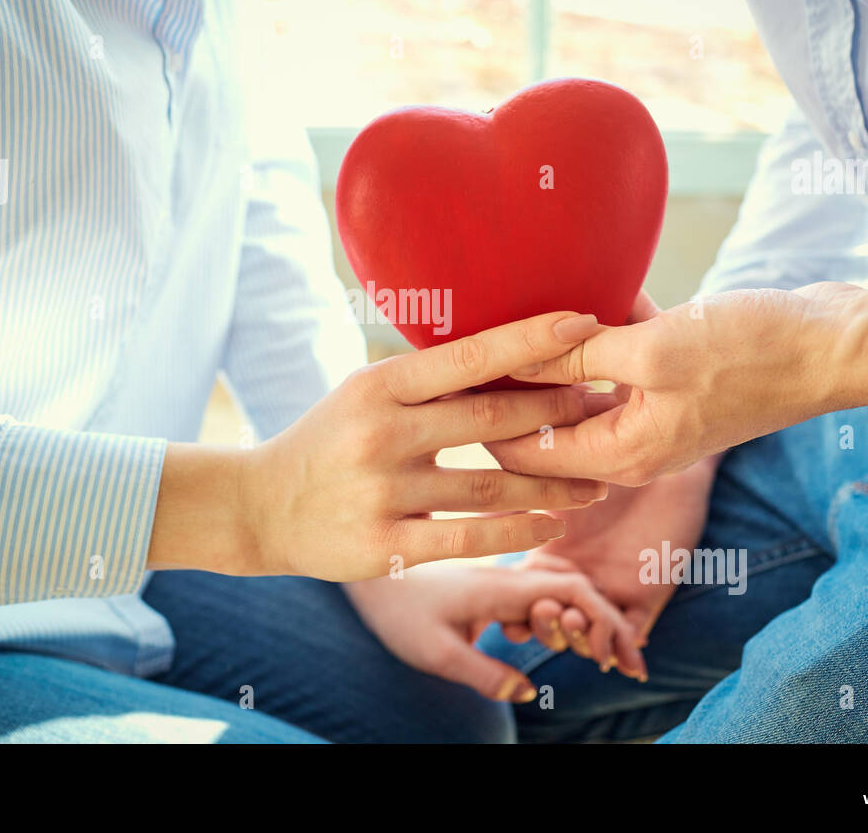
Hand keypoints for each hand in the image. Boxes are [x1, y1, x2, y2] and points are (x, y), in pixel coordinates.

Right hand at [149, 311, 612, 580]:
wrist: (259, 507)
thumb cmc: (327, 440)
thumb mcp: (364, 393)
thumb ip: (426, 381)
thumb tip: (508, 352)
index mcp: (380, 385)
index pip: (470, 355)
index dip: (532, 339)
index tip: (585, 322)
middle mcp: (383, 434)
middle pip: (492, 418)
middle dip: (558, 411)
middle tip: (607, 404)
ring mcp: (384, 492)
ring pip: (490, 484)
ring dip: (553, 483)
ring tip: (599, 481)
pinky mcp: (385, 546)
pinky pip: (469, 538)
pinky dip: (518, 529)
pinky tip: (553, 523)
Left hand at [345, 564, 645, 700]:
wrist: (367, 581)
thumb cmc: (396, 614)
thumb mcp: (435, 653)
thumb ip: (482, 672)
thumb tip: (528, 692)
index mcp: (499, 586)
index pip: (570, 594)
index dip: (604, 624)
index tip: (621, 661)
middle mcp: (506, 575)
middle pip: (577, 588)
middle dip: (610, 623)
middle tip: (631, 666)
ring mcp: (501, 579)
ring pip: (562, 588)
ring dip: (589, 618)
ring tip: (606, 656)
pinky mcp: (493, 587)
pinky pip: (541, 593)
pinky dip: (565, 614)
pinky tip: (566, 639)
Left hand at [490, 284, 867, 484]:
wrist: (835, 342)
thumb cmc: (753, 352)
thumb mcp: (653, 351)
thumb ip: (579, 356)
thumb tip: (511, 355)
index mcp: (622, 454)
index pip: (524, 453)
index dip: (485, 416)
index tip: (453, 371)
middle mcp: (632, 441)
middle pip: (547, 417)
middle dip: (512, 379)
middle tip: (469, 329)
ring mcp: (652, 409)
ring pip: (580, 381)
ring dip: (554, 346)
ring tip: (510, 300)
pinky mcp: (671, 376)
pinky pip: (617, 354)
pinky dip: (600, 324)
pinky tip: (582, 280)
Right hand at [495, 457, 718, 662]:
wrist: (658, 454)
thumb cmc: (603, 459)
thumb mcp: (552, 477)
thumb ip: (516, 489)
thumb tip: (474, 488)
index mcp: (548, 559)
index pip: (523, 601)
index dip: (514, 616)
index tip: (508, 619)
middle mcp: (575, 580)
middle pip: (553, 625)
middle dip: (545, 629)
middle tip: (546, 610)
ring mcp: (608, 590)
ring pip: (588, 636)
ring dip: (577, 641)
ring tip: (574, 620)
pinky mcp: (645, 595)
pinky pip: (630, 634)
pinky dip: (620, 650)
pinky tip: (611, 655)